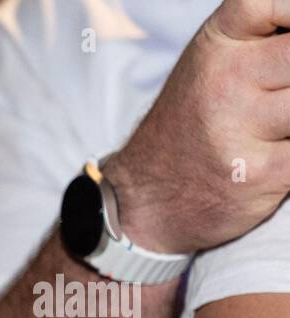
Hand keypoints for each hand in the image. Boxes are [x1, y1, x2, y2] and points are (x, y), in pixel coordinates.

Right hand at [107, 0, 289, 254]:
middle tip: (279, 94)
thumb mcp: (214, 60)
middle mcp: (225, 80)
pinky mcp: (261, 173)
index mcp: (218, 43)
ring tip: (275, 126)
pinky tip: (277, 149)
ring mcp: (240, 127)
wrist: (145, 195)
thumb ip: (267, 38)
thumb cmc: (195, 121)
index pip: (274, 4)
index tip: (287, 40)